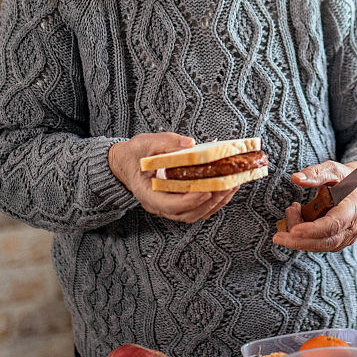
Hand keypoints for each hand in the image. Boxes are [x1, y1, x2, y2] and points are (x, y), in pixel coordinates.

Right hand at [109, 132, 238, 223]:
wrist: (126, 163)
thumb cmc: (134, 154)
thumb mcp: (145, 143)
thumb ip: (166, 142)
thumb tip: (189, 143)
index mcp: (146, 193)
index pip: (169, 205)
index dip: (189, 201)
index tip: (207, 190)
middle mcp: (157, 205)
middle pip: (186, 213)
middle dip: (209, 202)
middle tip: (227, 185)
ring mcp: (168, 207)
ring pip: (194, 214)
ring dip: (215, 203)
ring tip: (231, 186)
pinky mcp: (177, 203)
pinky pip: (197, 209)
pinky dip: (213, 202)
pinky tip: (226, 189)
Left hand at [272, 160, 356, 252]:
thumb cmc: (344, 178)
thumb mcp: (332, 169)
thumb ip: (315, 173)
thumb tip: (295, 178)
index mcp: (353, 208)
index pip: (334, 224)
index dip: (313, 230)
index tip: (293, 231)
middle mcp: (353, 227)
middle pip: (326, 241)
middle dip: (300, 241)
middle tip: (277, 237)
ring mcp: (347, 237)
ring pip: (320, 245)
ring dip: (300, 235)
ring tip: (292, 211)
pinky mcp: (339, 241)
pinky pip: (319, 244)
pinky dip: (304, 236)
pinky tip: (298, 218)